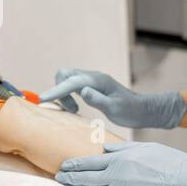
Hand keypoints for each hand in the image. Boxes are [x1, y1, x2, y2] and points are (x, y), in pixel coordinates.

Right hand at [39, 68, 186, 128]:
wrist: (143, 110)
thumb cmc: (131, 111)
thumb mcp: (116, 109)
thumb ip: (98, 99)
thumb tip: (82, 90)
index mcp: (98, 80)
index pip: (72, 82)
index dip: (57, 90)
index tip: (43, 99)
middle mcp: (92, 77)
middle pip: (64, 74)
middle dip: (59, 90)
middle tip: (71, 109)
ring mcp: (91, 81)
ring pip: (65, 79)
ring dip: (63, 94)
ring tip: (74, 110)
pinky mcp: (90, 86)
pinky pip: (71, 85)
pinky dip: (67, 95)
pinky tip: (76, 107)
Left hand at [54, 140, 186, 185]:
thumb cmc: (171, 162)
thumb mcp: (145, 148)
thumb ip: (123, 147)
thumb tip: (105, 147)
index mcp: (121, 159)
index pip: (91, 162)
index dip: (75, 165)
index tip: (63, 166)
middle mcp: (118, 175)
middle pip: (87, 177)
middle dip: (71, 177)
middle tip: (58, 177)